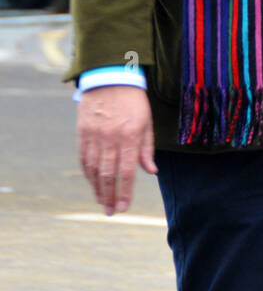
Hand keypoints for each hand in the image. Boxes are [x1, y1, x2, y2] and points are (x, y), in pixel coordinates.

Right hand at [78, 86, 157, 214]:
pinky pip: (83, 158)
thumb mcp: (147, 122)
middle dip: (109, 197)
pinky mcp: (83, 131)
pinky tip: (92, 182)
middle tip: (110, 212)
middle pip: (107, 175)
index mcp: (130, 136)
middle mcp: (110, 138)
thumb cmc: (134, 101)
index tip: (123, 208)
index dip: (124, 193)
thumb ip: (147, 149)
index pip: (126, 172)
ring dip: (96, 188)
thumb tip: (151, 172)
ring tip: (102, 201)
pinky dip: (87, 173)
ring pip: (92, 169)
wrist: (111, 77)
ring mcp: (94, 135)